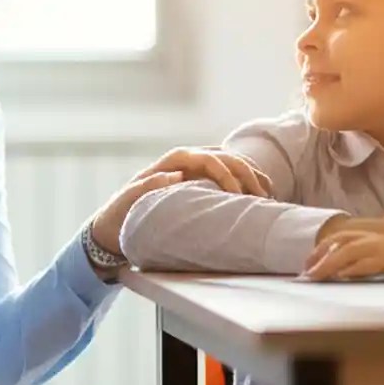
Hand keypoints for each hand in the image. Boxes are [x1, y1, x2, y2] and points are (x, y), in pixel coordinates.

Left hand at [89, 147, 273, 254]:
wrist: (115, 226)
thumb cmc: (121, 215)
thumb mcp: (128, 201)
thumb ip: (148, 187)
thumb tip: (177, 176)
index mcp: (172, 161)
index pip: (208, 159)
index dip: (225, 173)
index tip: (236, 194)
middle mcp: (187, 161)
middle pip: (226, 158)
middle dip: (246, 175)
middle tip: (261, 198)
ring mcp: (197, 170)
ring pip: (233, 164)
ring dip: (252, 177)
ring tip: (268, 196)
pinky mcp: (203, 183)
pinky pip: (232, 176)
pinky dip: (249, 182)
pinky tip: (264, 194)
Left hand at [303, 212, 383, 280]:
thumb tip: (376, 255)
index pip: (351, 233)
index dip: (331, 245)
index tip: (317, 257)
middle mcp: (382, 230)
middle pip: (342, 237)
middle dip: (321, 252)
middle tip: (307, 268)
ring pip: (347, 248)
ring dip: (327, 262)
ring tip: (313, 276)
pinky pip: (365, 261)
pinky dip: (349, 268)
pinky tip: (338, 276)